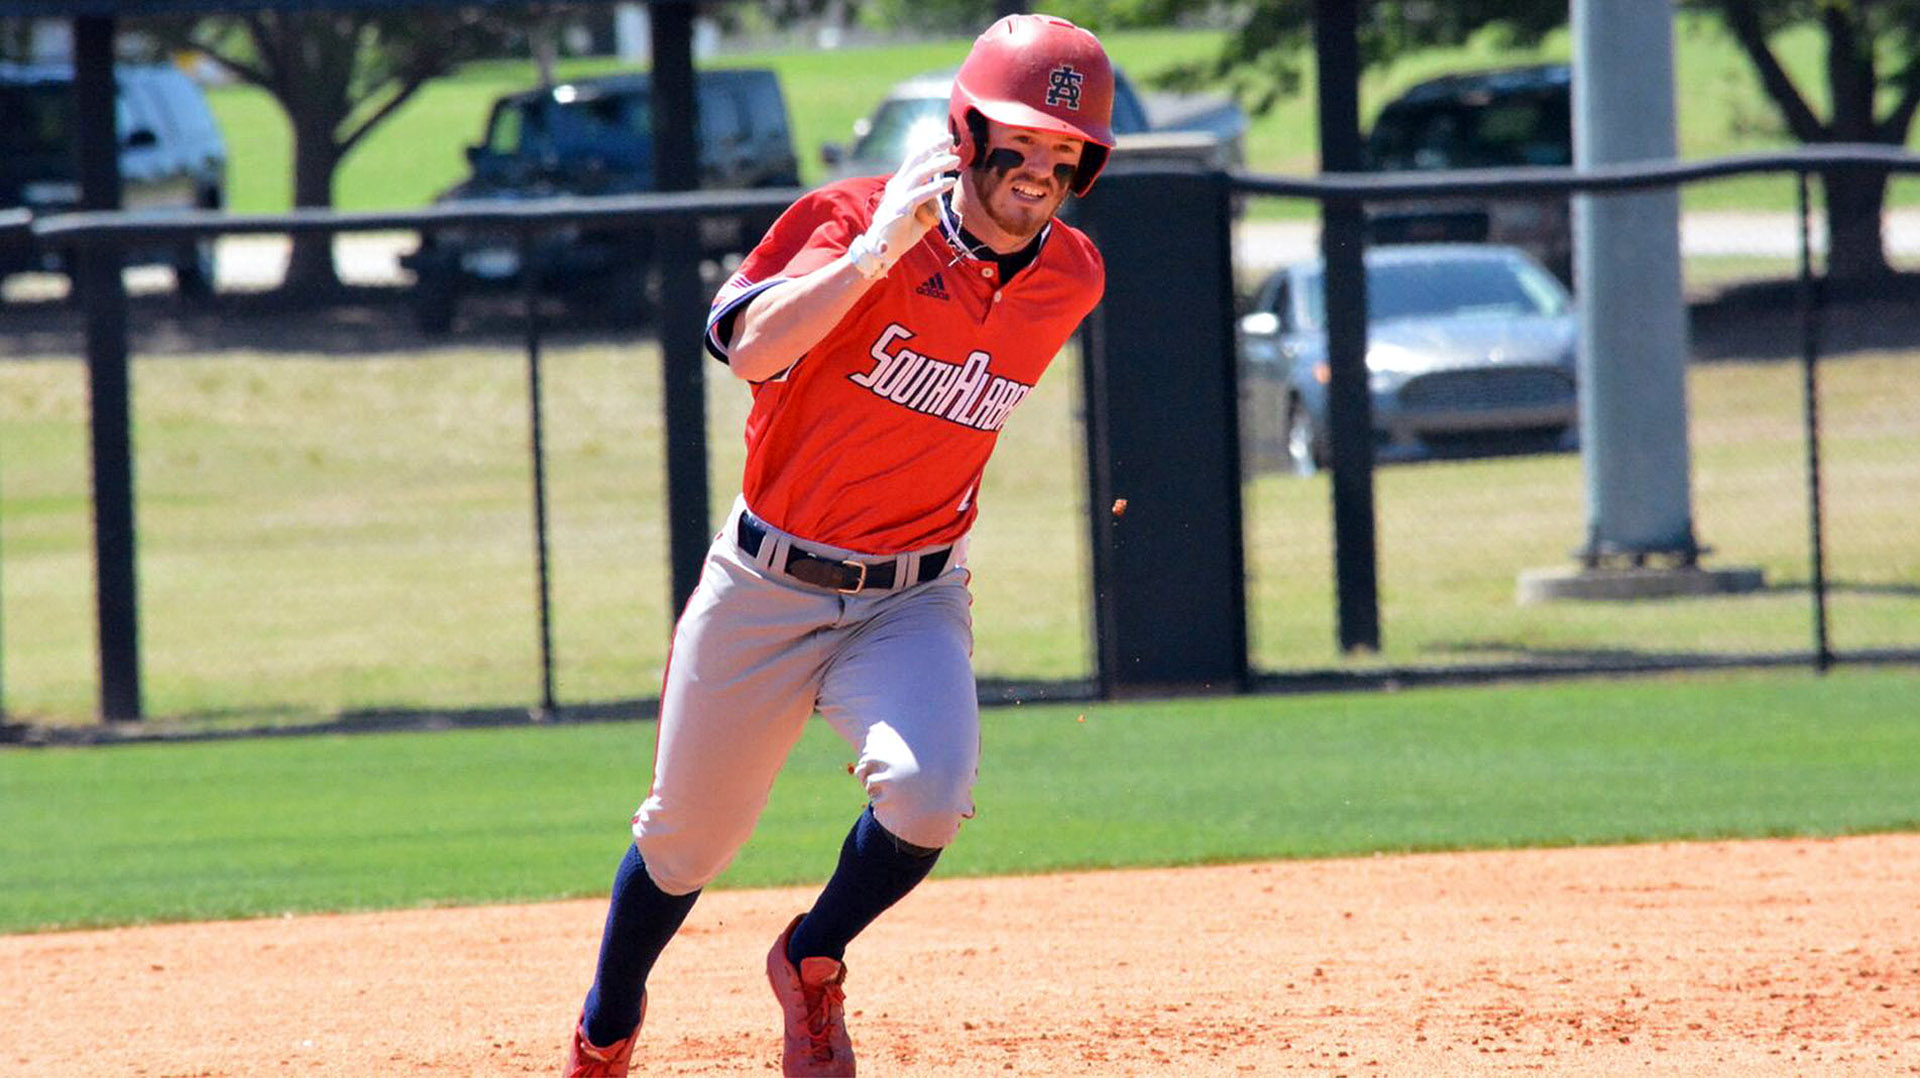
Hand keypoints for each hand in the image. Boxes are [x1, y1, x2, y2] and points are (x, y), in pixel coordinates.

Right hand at [848, 129, 959, 279]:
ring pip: (919, 173)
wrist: (881, 252)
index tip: (946, 141)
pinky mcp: (900, 209)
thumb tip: (941, 192)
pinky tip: (950, 182)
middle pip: (915, 159)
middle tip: (950, 138)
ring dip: (938, 165)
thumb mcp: (919, 214)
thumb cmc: (899, 234)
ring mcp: (897, 196)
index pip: (915, 161)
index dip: (929, 149)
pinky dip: (936, 187)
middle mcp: (897, 186)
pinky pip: (920, 194)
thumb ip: (929, 201)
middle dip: (933, 147)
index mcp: (899, 185)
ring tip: (955, 160)